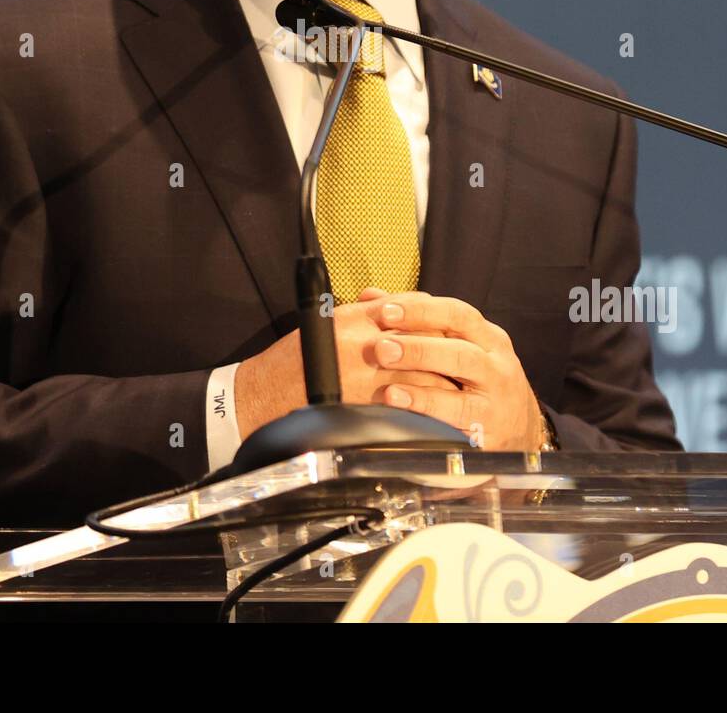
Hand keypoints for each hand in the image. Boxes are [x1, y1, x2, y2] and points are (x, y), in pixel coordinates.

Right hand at [233, 289, 461, 439]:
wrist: (260, 396)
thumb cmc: (291, 360)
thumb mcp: (327, 324)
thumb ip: (366, 315)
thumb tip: (403, 309)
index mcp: (355, 319)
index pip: (410, 310)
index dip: (433, 318)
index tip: (447, 326)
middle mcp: (363, 346)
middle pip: (423, 342)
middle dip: (447, 352)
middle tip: (466, 361)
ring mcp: (365, 379)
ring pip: (423, 377)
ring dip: (446, 385)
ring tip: (463, 390)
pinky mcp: (364, 409)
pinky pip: (408, 410)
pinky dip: (428, 412)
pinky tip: (441, 417)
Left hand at [366, 290, 541, 450]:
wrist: (522, 431)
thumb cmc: (478, 381)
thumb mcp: (460, 346)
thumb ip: (418, 322)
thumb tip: (371, 296)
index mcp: (488, 338)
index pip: (458, 315)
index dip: (421, 311)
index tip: (387, 311)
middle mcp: (496, 366)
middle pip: (460, 351)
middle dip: (418, 346)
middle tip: (380, 346)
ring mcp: (495, 401)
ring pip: (463, 388)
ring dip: (422, 382)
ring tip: (388, 379)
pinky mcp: (487, 433)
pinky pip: (457, 420)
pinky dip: (425, 409)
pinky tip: (398, 403)